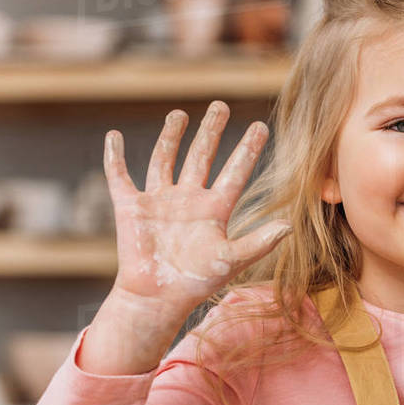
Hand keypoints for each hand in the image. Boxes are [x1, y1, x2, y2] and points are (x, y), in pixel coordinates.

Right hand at [102, 100, 290, 314]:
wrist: (157, 298)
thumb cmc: (196, 282)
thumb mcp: (231, 259)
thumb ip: (259, 242)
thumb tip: (290, 225)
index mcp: (214, 209)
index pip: (235, 172)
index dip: (248, 150)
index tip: (261, 127)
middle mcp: (188, 200)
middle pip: (201, 156)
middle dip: (211, 131)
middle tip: (221, 106)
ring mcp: (158, 201)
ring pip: (165, 159)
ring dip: (171, 137)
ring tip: (179, 114)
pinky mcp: (130, 207)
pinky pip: (119, 176)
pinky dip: (114, 157)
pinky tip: (113, 136)